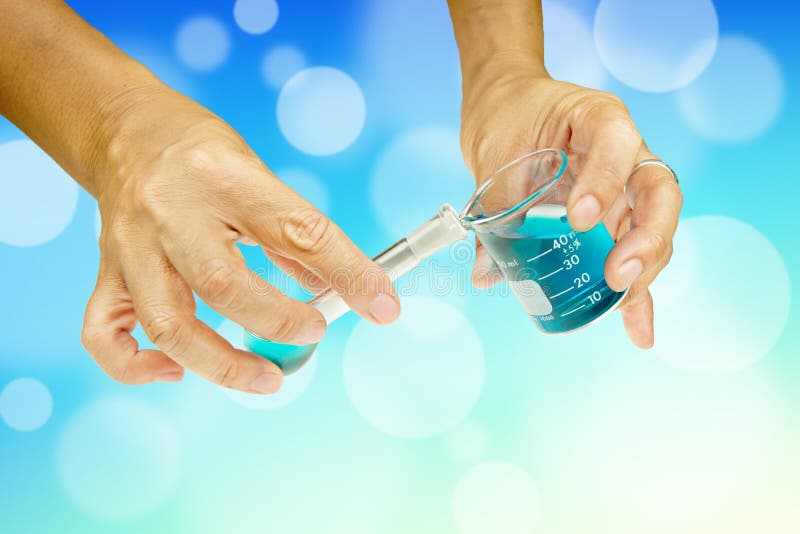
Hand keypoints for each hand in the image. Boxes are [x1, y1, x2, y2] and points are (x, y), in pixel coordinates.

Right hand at [81, 87, 398, 391]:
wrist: (123, 128)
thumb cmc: (201, 153)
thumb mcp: (259, 174)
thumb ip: (297, 235)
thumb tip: (343, 291)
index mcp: (225, 178)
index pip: (299, 230)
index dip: (349, 273)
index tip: (382, 306)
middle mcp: (171, 212)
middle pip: (223, 284)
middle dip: (279, 323)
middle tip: (313, 335)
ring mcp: (131, 247)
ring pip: (167, 322)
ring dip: (221, 365)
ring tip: (267, 378)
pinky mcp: (107, 271)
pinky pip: (104, 334)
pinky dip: (138, 366)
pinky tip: (178, 369)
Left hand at [459, 59, 682, 347]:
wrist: (508, 108)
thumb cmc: (508, 118)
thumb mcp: (495, 153)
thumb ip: (494, 207)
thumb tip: (487, 275)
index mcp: (597, 119)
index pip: (617, 143)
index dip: (606, 182)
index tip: (578, 219)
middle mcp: (624, 151)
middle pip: (657, 193)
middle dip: (646, 239)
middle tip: (617, 276)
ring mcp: (624, 186)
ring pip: (652, 226)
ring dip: (644, 270)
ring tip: (624, 308)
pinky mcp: (614, 217)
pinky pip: (630, 252)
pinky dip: (635, 294)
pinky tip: (637, 329)